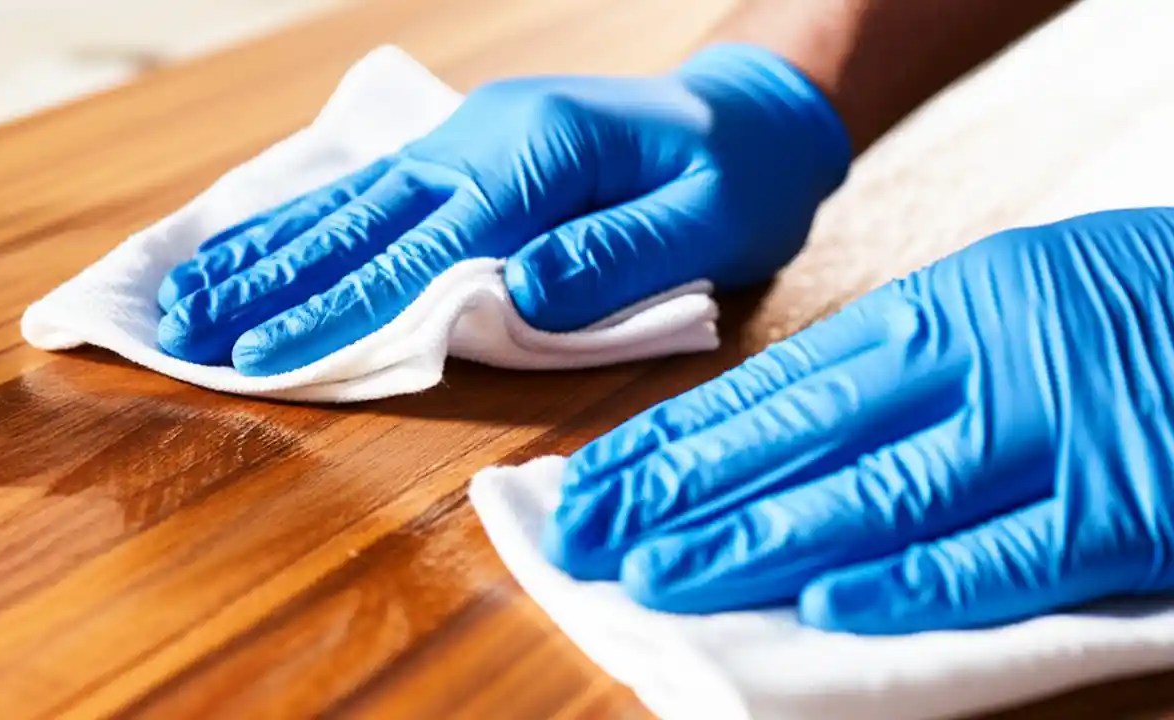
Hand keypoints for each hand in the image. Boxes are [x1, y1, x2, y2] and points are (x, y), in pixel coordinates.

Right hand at [155, 45, 849, 374]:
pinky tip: (263, 244)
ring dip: (269, 249)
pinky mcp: (472, 155)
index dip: (337, 308)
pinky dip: (312, 222)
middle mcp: (484, 142)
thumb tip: (517, 289)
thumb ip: (615, 258)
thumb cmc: (738, 175)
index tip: (260, 353)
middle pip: (359, 221)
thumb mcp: (708, 221)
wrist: (752, 112)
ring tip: (190, 289)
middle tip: (179, 324)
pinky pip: (378, 191)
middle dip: (267, 279)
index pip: (418, 251)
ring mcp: (470, 142)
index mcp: (537, 158)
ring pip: (353, 202)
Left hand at [543, 208, 1173, 633]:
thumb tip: (770, 427)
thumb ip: (896, 362)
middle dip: (684, 490)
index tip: (599, 479)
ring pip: (878, 495)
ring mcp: (1050, 433)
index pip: (777, 386)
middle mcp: (977, 362)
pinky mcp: (1124, 509)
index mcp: (939, 309)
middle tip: (590, 536)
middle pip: (802, 438)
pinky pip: (1006, 554)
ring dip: (759, 540)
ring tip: (660, 574)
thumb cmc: (1118, 303)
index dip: (680, 436)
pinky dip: (914, 581)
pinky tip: (825, 606)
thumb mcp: (996, 298)